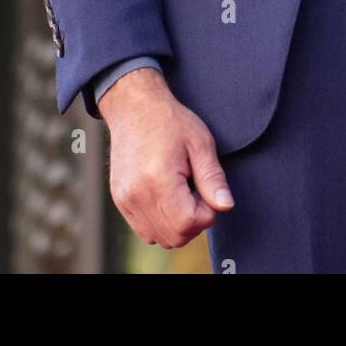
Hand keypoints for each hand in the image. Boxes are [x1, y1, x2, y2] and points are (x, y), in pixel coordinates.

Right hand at [101, 67, 233, 249]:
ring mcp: (125, 201)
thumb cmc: (170, 121)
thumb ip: (213, 178)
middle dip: (194, 221)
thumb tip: (226, 206)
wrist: (134, 108)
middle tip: (195, 188)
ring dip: (177, 224)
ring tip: (181, 190)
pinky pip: (145, 230)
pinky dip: (161, 222)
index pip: (188, 223)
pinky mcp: (120, 202)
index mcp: (158, 179)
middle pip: (175, 237)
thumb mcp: (200, 142)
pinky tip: (167, 195)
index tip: (207, 189)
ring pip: (160, 238)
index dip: (207, 212)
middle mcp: (137, 195)